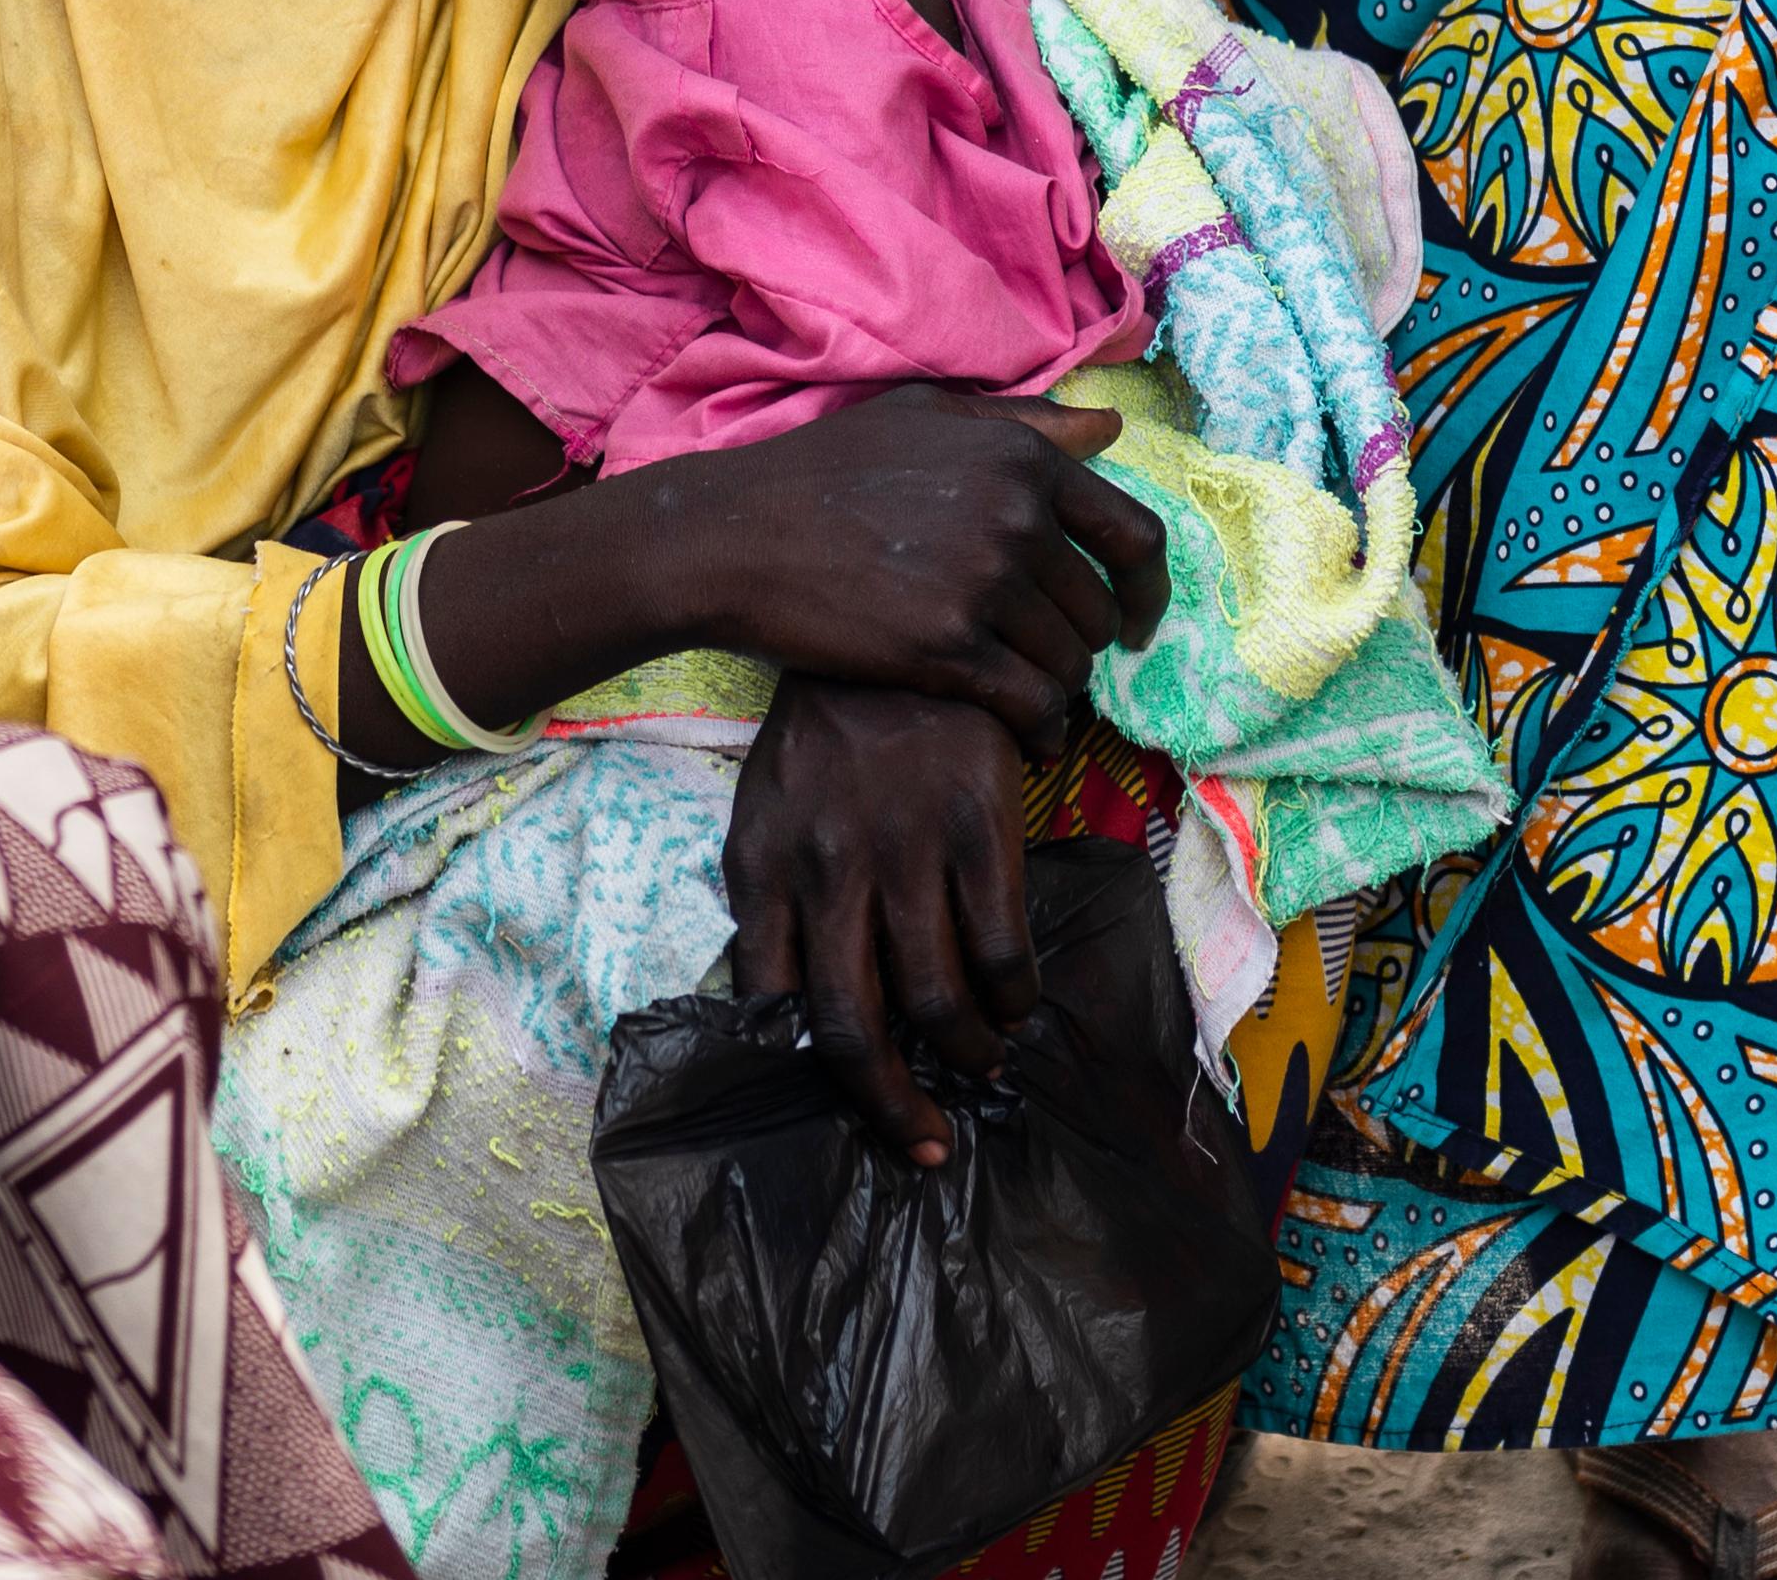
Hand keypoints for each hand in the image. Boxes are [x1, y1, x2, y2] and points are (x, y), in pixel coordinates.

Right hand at [400, 384, 1165, 767]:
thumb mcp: (924, 417)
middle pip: (1099, 610)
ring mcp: (983, 583)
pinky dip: (1039, 731)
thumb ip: (1023, 424)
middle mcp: (1015, 515)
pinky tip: (1023, 739)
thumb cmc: (822, 471)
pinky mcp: (946, 648)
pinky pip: (1032, 705)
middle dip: (1085, 646)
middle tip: (1051, 663)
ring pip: (1069, 664)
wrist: (734, 536)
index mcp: (1022, 458)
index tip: (1134, 621)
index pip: (1136, 535)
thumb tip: (1110, 430)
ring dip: (1057, 690)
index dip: (1149, 589)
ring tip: (1026, 696)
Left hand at [728, 678, 1033, 1162]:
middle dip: (893, 1107)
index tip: (854, 1111)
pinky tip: (1015, 1003)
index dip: (816, 1077)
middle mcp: (826, 871)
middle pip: (852, 1028)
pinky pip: (1000, 947)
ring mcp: (903, 850)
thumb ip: (772, 905)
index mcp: (761, 871)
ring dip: (964, 1055)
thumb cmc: (826, 739)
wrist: (891, 631)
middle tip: (928, 1144)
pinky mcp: (976, 827)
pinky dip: (1012, 996)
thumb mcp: (767, 814)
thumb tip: (789, 1014)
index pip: (773, 1007)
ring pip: (934, 1000)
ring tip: (981, 1065)